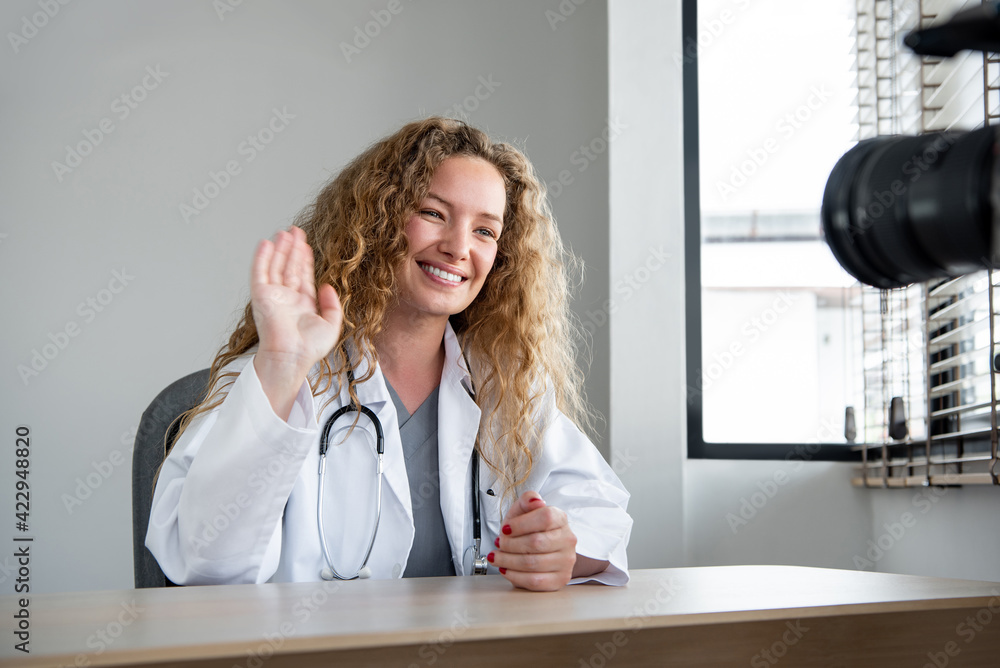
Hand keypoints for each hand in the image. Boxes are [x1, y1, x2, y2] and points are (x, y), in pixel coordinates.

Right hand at [251, 226, 341, 418]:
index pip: (303, 276)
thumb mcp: (331, 324)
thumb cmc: (309, 348)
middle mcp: (286, 298)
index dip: (304, 259)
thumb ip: (333, 304)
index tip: (306, 245)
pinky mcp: (261, 296)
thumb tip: (327, 285)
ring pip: (276, 266)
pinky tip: (267, 244)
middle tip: (296, 231)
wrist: (292, 356)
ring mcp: (273, 296)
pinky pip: (260, 272)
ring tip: (285, 233)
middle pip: (289, 267)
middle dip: (293, 249)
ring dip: (280, 249)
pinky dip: (263, 258)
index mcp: (302, 304)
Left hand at [489, 491, 576, 591]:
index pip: (545, 518)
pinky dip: (515, 576)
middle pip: (536, 542)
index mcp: (560, 518)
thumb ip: (527, 500)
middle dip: (510, 544)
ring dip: (508, 561)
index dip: (521, 524)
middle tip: (499, 544)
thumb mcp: (523, 510)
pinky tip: (506, 569)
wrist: (538, 549)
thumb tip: (535, 500)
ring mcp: (566, 561)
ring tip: (497, 557)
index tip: (505, 529)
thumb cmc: (528, 529)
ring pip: (533, 563)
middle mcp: (568, 539)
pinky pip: (535, 581)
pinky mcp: (560, 579)